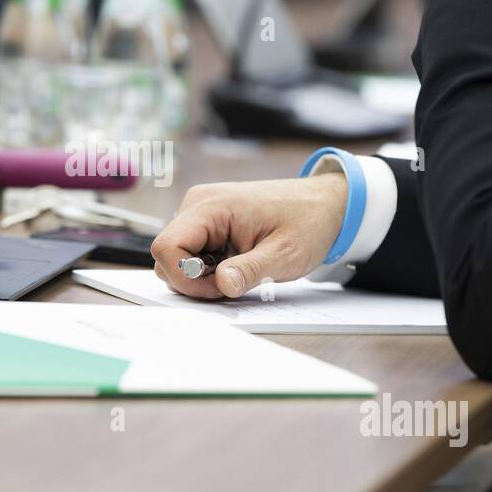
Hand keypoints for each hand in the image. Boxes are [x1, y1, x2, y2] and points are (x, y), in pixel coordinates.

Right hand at [150, 174, 346, 299]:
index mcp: (211, 206)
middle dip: (193, 281)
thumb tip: (222, 284)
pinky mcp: (207, 223)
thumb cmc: (307, 222)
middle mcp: (199, 204)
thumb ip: (250, 270)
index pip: (166, 248)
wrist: (325, 204)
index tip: (219, 288)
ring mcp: (201, 212)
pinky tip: (234, 265)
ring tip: (238, 272)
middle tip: (232, 283)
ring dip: (201, 276)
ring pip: (176, 257)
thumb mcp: (285, 254)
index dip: (185, 278)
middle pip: (166, 255)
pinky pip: (190, 253)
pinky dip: (207, 268)